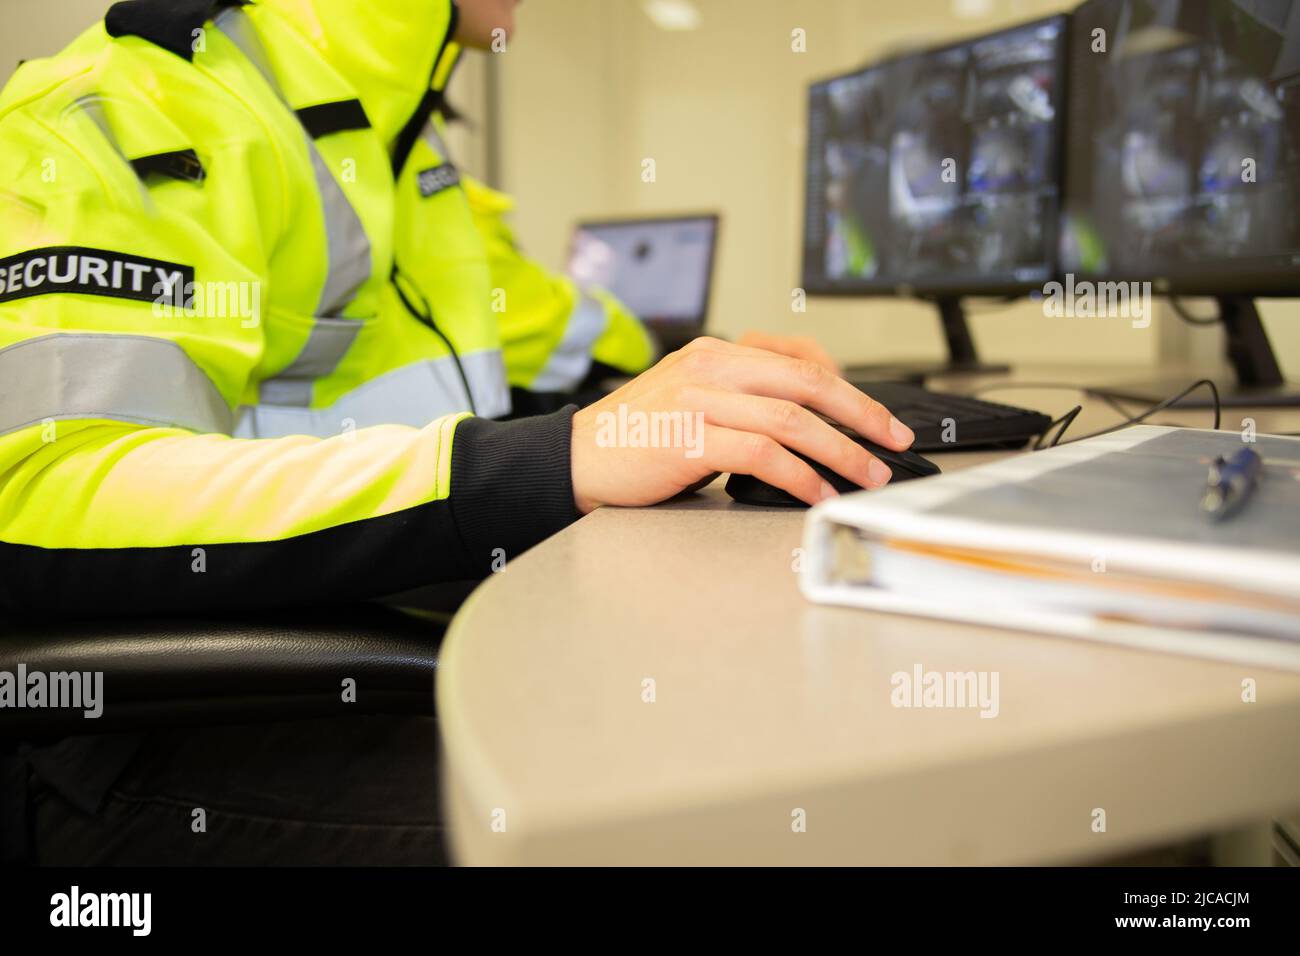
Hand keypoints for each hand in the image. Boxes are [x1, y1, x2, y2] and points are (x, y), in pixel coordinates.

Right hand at [570, 337, 913, 512]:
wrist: (575, 458)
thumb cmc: (636, 437)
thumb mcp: (693, 398)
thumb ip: (742, 399)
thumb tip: (806, 422)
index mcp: (717, 353)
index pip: (801, 360)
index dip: (850, 390)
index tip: (880, 419)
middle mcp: (711, 366)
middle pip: (807, 382)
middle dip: (861, 415)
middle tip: (893, 442)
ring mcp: (699, 400)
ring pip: (791, 419)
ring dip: (839, 451)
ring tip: (865, 475)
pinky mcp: (689, 438)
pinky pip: (762, 455)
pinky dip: (799, 476)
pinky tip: (817, 493)